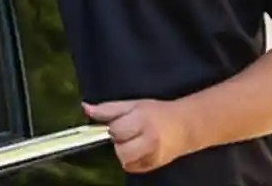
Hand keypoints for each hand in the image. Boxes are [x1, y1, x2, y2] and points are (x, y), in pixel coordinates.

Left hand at [83, 99, 198, 173]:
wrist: (185, 126)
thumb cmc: (158, 112)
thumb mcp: (134, 104)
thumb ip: (108, 108)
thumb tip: (85, 108)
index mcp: (142, 120)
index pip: (115, 129)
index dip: (113, 126)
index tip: (120, 122)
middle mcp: (148, 140)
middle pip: (118, 148)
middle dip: (118, 140)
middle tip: (128, 132)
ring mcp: (152, 156)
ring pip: (124, 161)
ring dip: (124, 152)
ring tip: (133, 141)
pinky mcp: (153, 166)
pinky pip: (131, 168)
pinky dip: (131, 160)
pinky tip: (139, 149)